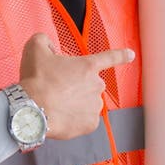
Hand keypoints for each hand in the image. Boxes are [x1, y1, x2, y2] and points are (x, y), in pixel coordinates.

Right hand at [19, 32, 134, 139]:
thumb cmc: (36, 79)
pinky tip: (61, 116)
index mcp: (87, 66)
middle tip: (57, 89)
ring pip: (87, 103)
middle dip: (77, 86)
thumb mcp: (35, 49)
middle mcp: (96, 85)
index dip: (120, 56)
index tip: (131, 55)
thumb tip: (47, 44)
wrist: (33, 108)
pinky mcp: (90, 124)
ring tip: (57, 104)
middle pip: (90, 84)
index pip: (108, 58)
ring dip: (76, 103)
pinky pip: (84, 120)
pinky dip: (75, 119)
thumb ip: (44, 40)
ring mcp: (95, 106)